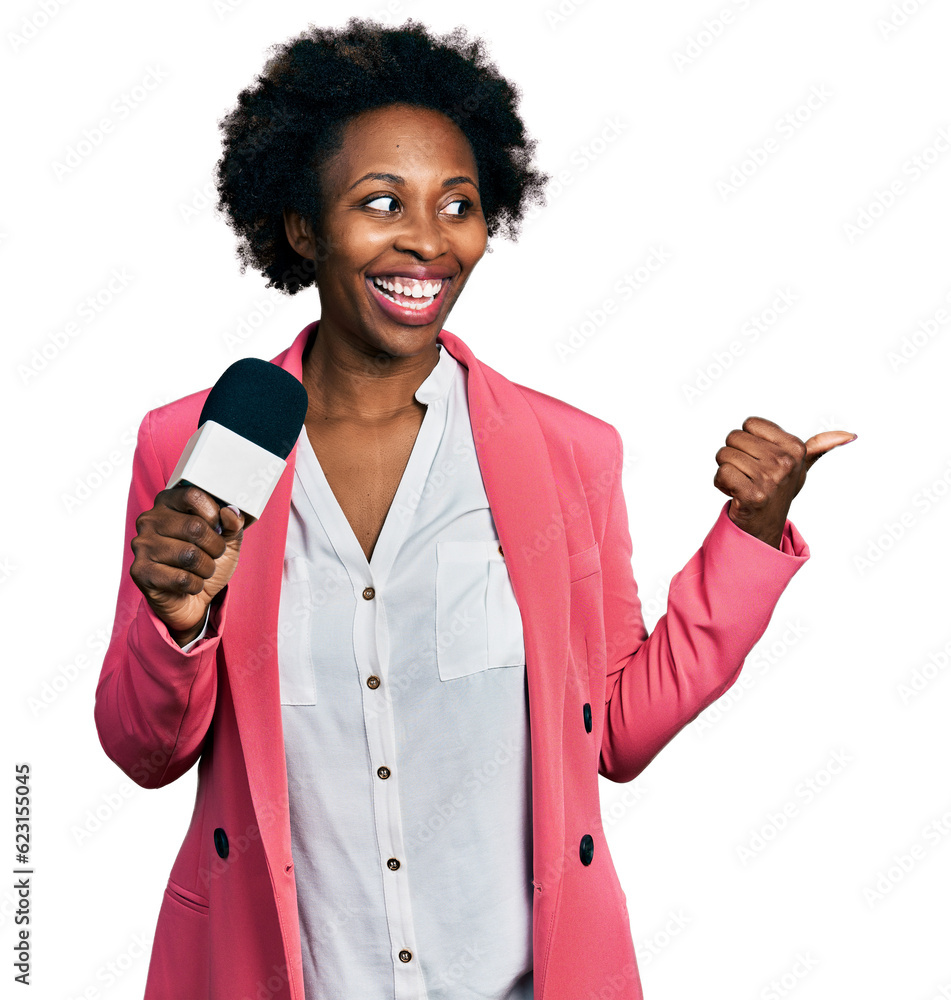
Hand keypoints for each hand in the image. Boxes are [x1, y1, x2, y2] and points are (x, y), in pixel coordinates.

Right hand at [130, 485, 246, 643]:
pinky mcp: (140, 571)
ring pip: (189, 555)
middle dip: (215, 546)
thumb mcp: (228, 539)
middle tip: (213, 554)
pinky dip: (195, 585)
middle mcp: (149, 520)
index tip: (218, 527)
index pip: (192, 495)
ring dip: (207, 568)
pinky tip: (189, 584)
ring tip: (202, 570)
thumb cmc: (205, 561)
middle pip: (194, 527)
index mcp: (168, 503)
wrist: (191, 599)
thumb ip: (233, 523)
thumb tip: (231, 512)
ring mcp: (142, 545)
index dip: (213, 513)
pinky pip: (181, 578)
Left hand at [714, 417, 855, 547]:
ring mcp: (770, 479)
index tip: (759, 459)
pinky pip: (721, 473)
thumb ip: (819, 446)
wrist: (764, 524)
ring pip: (723, 455)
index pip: (749, 423)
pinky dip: (721, 484)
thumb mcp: (802, 466)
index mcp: (795, 447)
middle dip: (733, 455)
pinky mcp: (753, 495)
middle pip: (733, 437)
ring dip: (727, 470)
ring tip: (742, 483)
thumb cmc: (779, 489)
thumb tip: (850, 435)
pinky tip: (735, 494)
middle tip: (748, 473)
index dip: (747, 440)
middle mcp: (785, 462)